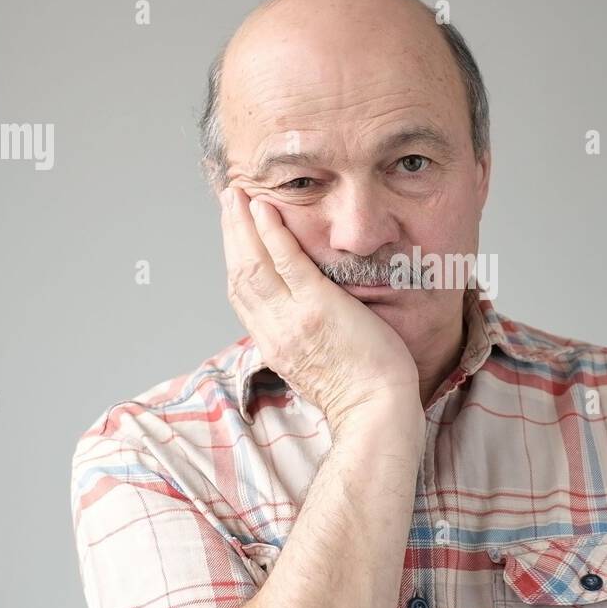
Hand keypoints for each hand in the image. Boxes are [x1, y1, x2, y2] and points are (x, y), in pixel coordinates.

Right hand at [218, 186, 420, 430]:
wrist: (376, 412)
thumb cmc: (361, 393)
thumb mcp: (317, 366)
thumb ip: (305, 338)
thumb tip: (304, 321)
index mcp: (274, 345)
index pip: (243, 295)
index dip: (235, 258)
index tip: (235, 232)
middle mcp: (274, 332)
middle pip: (240, 274)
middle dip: (232, 233)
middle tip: (230, 200)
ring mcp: (293, 319)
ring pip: (254, 264)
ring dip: (243, 225)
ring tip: (240, 195)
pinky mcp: (317, 309)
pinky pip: (287, 263)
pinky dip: (272, 234)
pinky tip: (266, 209)